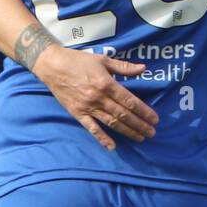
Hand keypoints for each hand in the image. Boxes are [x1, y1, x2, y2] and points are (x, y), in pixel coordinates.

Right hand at [32, 46, 159, 150]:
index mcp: (106, 83)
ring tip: (140, 138)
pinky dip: (102, 138)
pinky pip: (92, 128)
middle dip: (140, 124)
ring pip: (111, 122)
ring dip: (127, 132)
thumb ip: (123, 67)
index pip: (130, 101)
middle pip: (123, 114)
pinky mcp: (77, 113)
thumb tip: (143, 69)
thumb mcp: (102, 59)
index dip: (144, 111)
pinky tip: (112, 146)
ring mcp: (88, 107)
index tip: (155, 119)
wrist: (52, 66)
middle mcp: (99, 97)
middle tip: (152, 133)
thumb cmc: (78, 60)